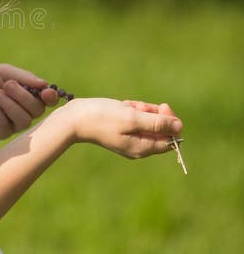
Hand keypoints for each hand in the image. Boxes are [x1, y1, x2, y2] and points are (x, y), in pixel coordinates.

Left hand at [0, 63, 59, 139]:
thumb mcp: (3, 72)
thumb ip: (24, 77)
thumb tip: (45, 84)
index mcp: (27, 95)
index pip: (47, 101)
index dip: (50, 97)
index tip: (46, 92)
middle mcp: (23, 111)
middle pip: (37, 110)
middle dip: (23, 97)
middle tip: (7, 85)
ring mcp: (11, 124)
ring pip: (24, 120)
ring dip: (9, 104)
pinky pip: (5, 126)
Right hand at [56, 97, 183, 159]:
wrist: (74, 118)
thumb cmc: (102, 118)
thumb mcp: (132, 118)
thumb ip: (157, 123)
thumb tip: (179, 127)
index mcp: (142, 148)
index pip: (171, 139)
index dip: (171, 122)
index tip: (162, 108)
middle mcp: (138, 146)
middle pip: (160, 129)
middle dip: (153, 113)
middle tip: (139, 106)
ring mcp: (129, 138)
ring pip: (148, 121)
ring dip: (142, 109)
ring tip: (127, 105)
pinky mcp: (121, 129)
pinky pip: (136, 118)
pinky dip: (133, 109)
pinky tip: (122, 105)